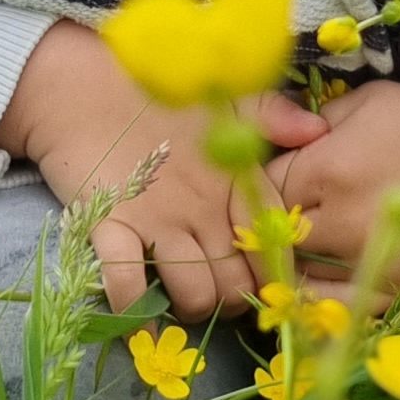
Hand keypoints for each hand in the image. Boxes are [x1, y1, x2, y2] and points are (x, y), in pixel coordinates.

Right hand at [0, 21, 323, 319]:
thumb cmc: (159, 96)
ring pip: (193, 293)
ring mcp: (155, 218)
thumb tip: (318, 130)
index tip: (266, 282)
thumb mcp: (223, 98)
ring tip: (182, 299)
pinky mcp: (109, 225)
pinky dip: (133, 309)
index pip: (271, 239)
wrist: (81, 85)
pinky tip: (138, 314)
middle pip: (235, 280)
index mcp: (235, 176)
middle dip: (232, 300)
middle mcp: (201, 204)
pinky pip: (127, 284)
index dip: (274, 271)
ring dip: (190, 307)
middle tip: (218, 294)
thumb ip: (272, 115)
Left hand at [280, 78, 399, 288]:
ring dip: (289, 262)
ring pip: (296, 277)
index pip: (263, 186)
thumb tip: (289, 137)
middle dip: (274, 222)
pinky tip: (316, 286)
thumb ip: (320, 119)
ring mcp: (367, 264)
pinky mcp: (395, 293)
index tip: (272, 174)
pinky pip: (337, 308)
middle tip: (285, 210)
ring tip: (297, 246)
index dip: (262, 180)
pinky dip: (318, 300)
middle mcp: (340, 223)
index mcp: (329, 168)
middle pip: (275, 235)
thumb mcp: (376, 100)